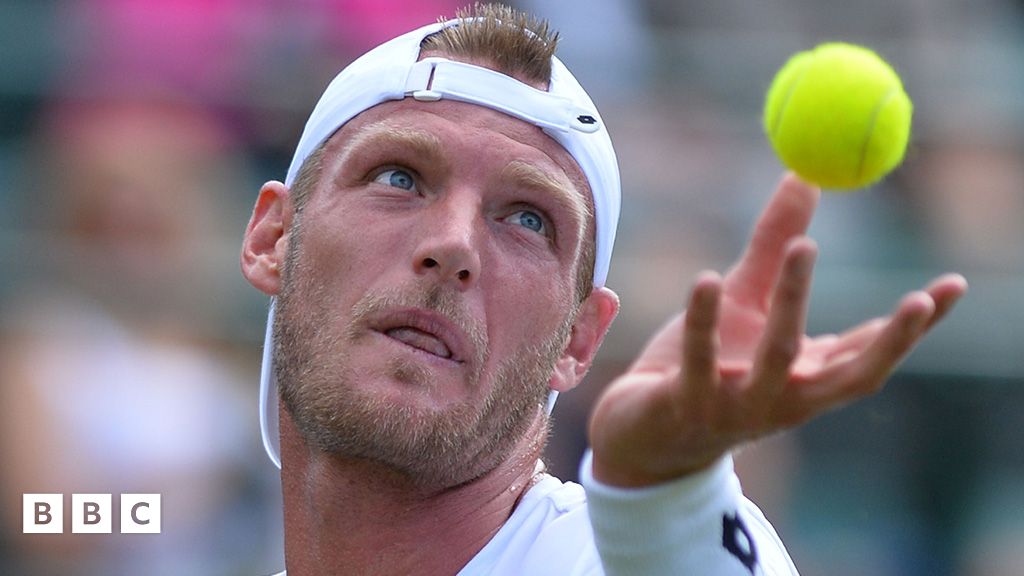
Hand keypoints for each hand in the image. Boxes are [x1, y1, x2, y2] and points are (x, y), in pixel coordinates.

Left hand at [588, 173, 967, 487]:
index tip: (953, 286)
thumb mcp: (745, 303)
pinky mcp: (688, 404)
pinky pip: (699, 360)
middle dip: (889, 341)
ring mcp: (738, 406)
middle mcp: (784, 398)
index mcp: (806, 379)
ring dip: (794, 303)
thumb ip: (772, 246)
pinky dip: (703, 320)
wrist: (643, 435)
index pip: (873, 354)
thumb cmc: (707, 368)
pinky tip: (707, 278)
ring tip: (803, 246)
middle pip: (849, 374)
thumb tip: (804, 176)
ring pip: (776, 357)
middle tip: (917, 297)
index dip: (916, 325)